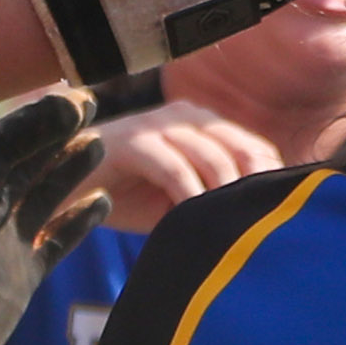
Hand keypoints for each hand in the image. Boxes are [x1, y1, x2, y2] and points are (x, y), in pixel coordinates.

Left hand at [0, 89, 111, 344]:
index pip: (6, 142)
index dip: (37, 120)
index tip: (71, 100)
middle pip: (28, 160)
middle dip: (56, 134)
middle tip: (90, 106)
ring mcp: (8, 240)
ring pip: (46, 192)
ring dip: (69, 168)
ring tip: (97, 144)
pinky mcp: (24, 271)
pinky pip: (58, 238)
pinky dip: (79, 220)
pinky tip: (102, 202)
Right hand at [95, 99, 282, 231]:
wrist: (64, 186)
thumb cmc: (129, 195)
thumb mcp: (183, 197)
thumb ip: (218, 199)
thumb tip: (264, 224)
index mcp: (205, 124)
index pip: (257, 149)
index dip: (272, 182)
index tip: (281, 218)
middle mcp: (187, 115)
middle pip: (242, 149)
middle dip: (255, 188)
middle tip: (261, 227)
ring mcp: (159, 124)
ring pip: (212, 156)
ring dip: (225, 195)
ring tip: (232, 229)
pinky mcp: (133, 140)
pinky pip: (174, 168)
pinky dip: (190, 195)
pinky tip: (194, 219)